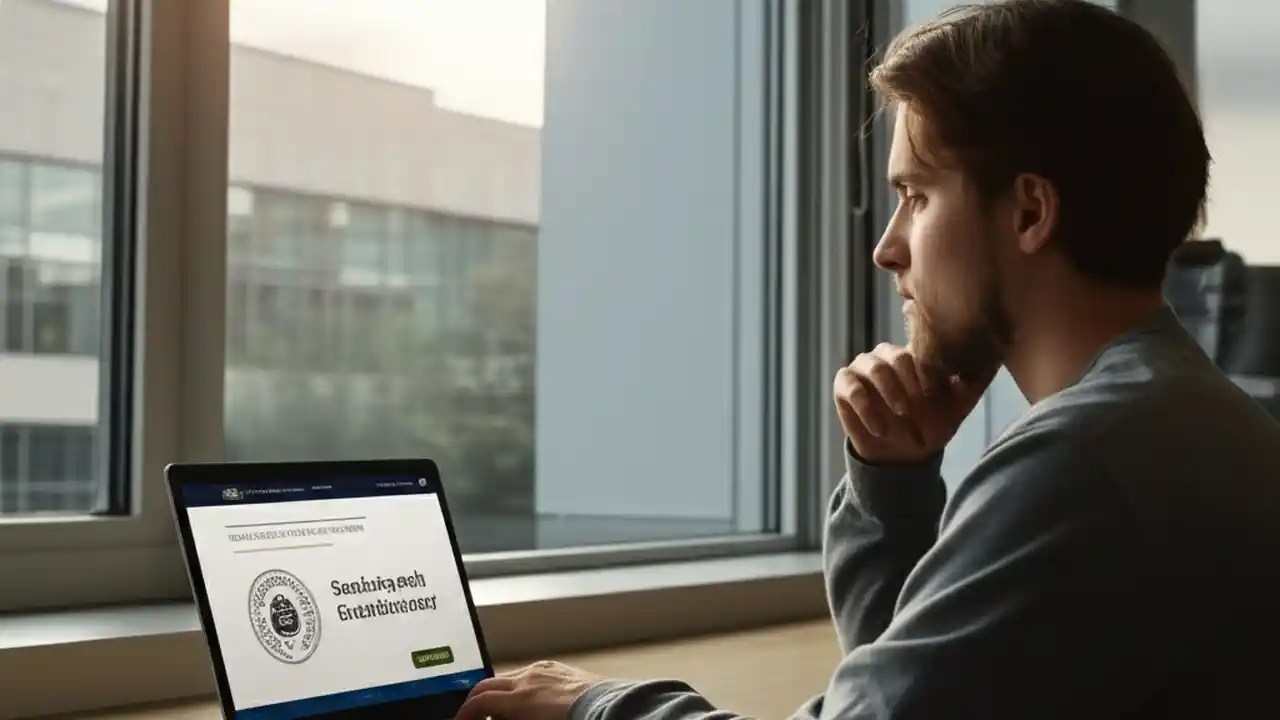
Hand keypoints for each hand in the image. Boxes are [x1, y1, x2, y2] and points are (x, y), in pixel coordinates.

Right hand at [456, 661, 605, 719]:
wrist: (609, 709)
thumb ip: (509, 719)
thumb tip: (497, 717)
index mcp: (519, 699)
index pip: (480, 702)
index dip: (464, 713)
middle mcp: (527, 679)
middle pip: (488, 685)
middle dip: (475, 700)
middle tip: (471, 715)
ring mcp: (543, 670)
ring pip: (508, 677)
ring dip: (497, 691)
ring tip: (499, 709)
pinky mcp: (559, 668)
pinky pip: (530, 672)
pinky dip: (519, 684)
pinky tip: (525, 696)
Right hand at [833, 344, 994, 464]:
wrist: (903, 456)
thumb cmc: (933, 424)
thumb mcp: (959, 404)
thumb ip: (975, 380)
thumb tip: (996, 357)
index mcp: (915, 353)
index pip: (920, 348)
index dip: (928, 371)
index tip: (936, 395)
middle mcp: (887, 355)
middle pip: (895, 356)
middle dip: (907, 385)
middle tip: (916, 409)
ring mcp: (863, 367)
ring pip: (872, 367)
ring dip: (888, 393)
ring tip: (900, 416)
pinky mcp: (844, 384)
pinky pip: (850, 386)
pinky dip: (865, 407)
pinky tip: (880, 428)